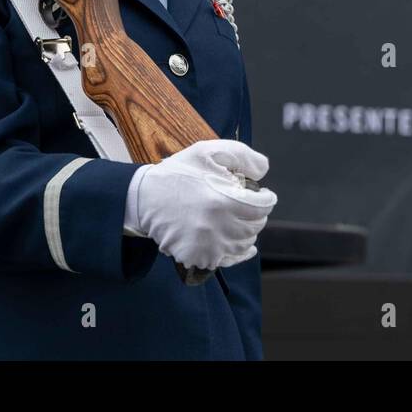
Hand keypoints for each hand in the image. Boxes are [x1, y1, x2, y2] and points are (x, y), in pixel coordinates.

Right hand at [127, 140, 277, 270]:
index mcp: (223, 200)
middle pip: (255, 226)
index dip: (267, 199)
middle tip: (249, 206)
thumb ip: (242, 156)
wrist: (145, 197)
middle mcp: (217, 227)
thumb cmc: (179, 172)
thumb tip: (264, 170)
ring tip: (240, 220)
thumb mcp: (208, 151)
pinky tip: (245, 247)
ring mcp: (206, 245)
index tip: (264, 195)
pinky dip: (239, 253)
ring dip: (248, 232)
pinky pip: (228, 260)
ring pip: (244, 244)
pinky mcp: (197, 256)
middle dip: (257, 215)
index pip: (263, 207)